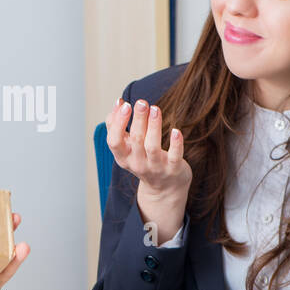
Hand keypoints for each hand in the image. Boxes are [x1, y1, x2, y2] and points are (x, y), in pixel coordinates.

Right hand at [105, 98, 191, 242]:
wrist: (164, 187)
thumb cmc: (143, 159)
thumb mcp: (126, 147)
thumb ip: (117, 126)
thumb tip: (119, 103)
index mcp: (123, 157)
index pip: (114, 141)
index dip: (118, 123)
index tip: (125, 104)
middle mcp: (137, 164)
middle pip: (136, 140)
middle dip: (139, 119)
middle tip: (142, 102)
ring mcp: (156, 167)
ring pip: (153, 147)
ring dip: (154, 127)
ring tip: (155, 109)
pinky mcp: (173, 169)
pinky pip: (174, 157)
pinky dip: (176, 144)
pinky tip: (176, 131)